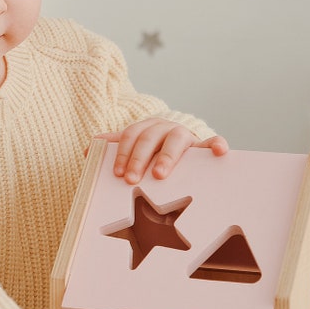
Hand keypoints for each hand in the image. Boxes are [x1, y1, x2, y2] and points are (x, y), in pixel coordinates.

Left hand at [99, 117, 227, 184]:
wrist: (181, 149)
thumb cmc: (153, 154)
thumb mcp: (134, 149)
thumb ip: (114, 148)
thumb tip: (89, 149)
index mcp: (146, 128)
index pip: (131, 136)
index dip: (123, 153)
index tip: (117, 173)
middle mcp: (165, 128)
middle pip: (150, 138)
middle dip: (139, 159)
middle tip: (132, 180)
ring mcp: (185, 136)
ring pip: (176, 139)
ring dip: (167, 156)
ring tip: (159, 174)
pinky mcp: (203, 146)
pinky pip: (212, 142)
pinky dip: (216, 144)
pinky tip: (219, 152)